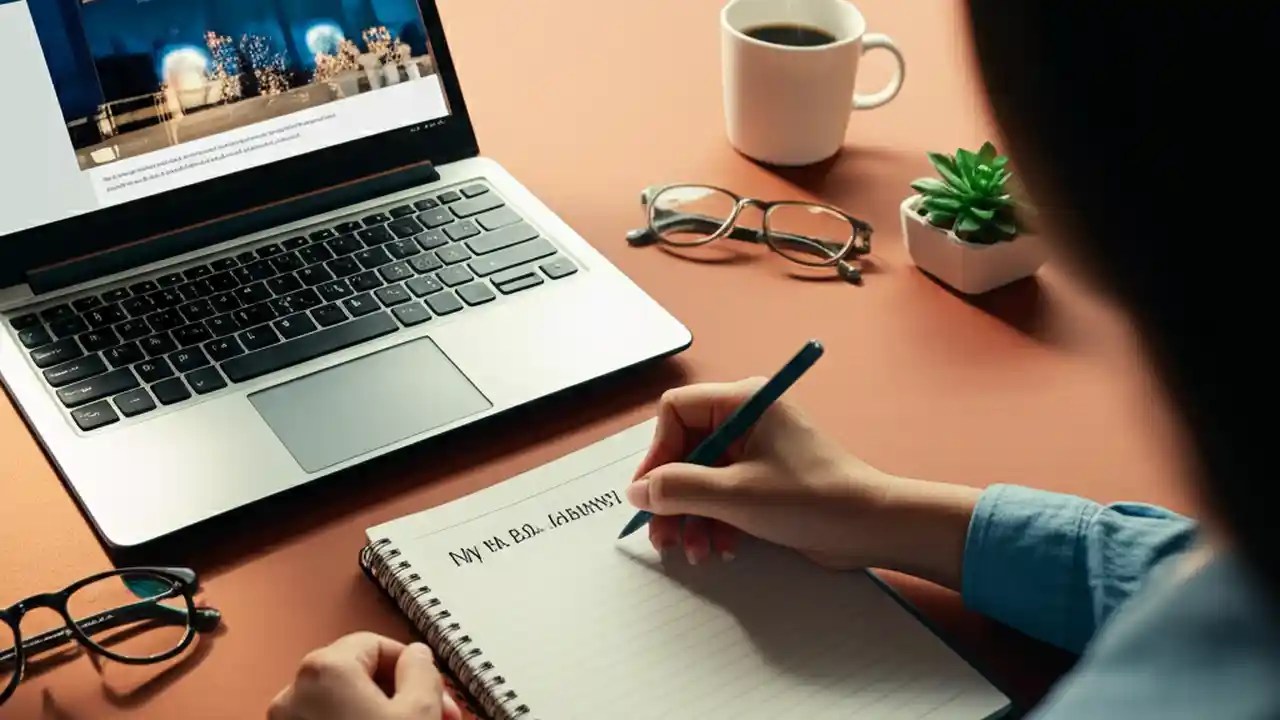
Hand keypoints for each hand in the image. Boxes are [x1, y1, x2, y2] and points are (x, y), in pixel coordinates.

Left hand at [269, 632, 462, 719]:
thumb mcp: (420, 710)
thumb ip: (422, 671)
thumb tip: (418, 655)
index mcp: (324, 668)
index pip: (375, 644)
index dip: (412, 665)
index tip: (434, 687)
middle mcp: (294, 690)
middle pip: (358, 673)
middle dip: (399, 691)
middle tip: (431, 713)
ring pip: (343, 700)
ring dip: (380, 709)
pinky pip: (326, 719)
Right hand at [625, 379, 979, 587]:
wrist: (871, 527)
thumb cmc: (813, 499)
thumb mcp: (735, 495)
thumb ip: (679, 489)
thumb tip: (639, 491)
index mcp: (743, 402)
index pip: (676, 412)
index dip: (656, 454)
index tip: (649, 494)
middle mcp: (747, 419)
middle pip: (685, 450)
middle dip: (673, 496)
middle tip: (661, 535)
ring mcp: (757, 450)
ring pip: (702, 478)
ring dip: (692, 516)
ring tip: (694, 551)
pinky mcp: (765, 479)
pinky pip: (723, 494)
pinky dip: (715, 521)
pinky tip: (720, 549)